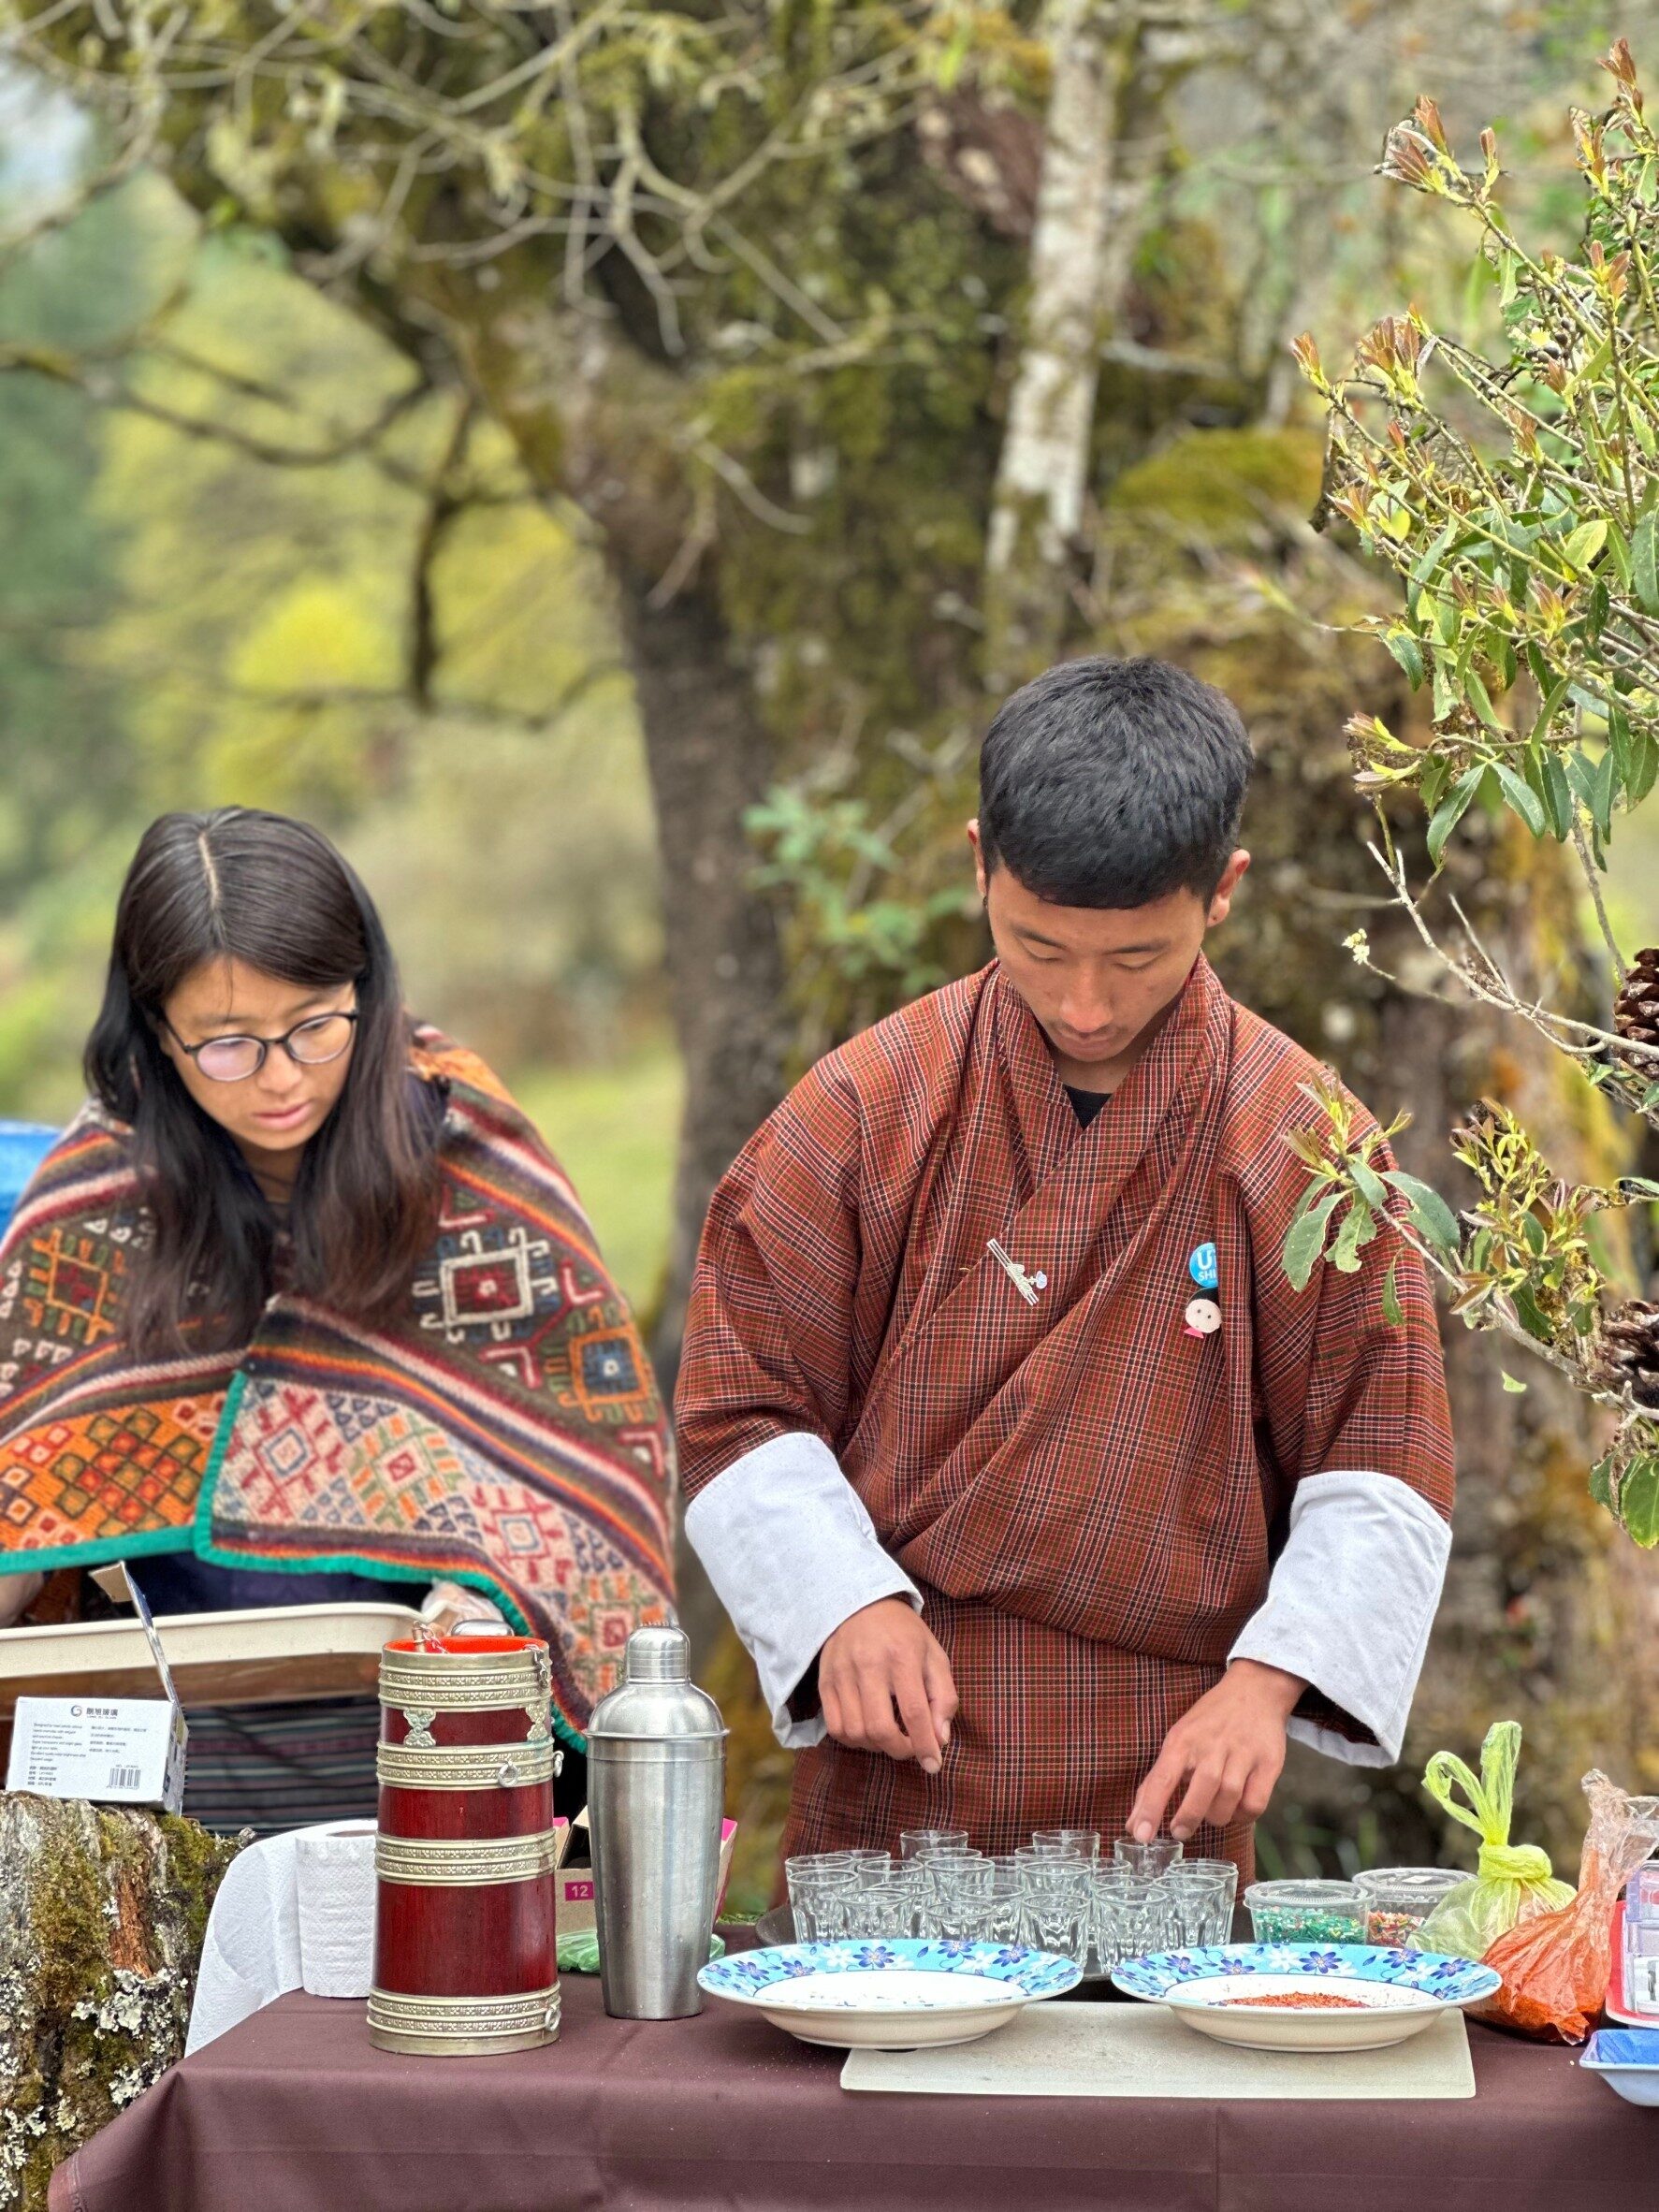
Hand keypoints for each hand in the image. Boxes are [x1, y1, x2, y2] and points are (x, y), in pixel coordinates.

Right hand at [818, 1597, 958, 1773]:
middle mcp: (868, 1665)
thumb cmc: (904, 1634)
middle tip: (910, 1748)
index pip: (914, 1712)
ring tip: (890, 1736)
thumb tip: (940, 1739)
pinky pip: (835, 1727)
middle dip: (900, 1750)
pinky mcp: (824, 1681)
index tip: (933, 1764)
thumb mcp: (934, 1655)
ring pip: (856, 1732)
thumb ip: (944, 1696)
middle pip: (880, 1728)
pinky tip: (867, 1731)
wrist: (861, 1603)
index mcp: (902, 1656)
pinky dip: (853, 1740)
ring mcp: (842, 1673)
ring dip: (876, 1747)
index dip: (925, 1745)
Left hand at [1126, 1659, 1303, 1842]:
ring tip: (1210, 1813)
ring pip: (1228, 1800)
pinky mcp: (1268, 1763)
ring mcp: (1243, 1753)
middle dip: (1188, 1817)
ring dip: (1216, 1817)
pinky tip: (1235, 1809)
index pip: (1162, 1778)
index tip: (1140, 1836)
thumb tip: (1134, 1823)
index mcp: (1183, 1739)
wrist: (1254, 1691)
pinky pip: (1255, 1803)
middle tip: (1179, 1831)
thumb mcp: (1178, 1740)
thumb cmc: (1209, 1723)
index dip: (1149, 1809)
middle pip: (1200, 1791)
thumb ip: (1157, 1781)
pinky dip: (1243, 1816)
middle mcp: (1212, 1745)